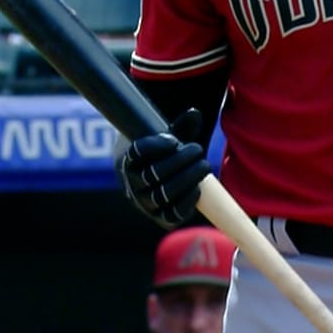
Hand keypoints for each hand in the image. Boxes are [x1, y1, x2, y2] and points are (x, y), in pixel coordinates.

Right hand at [116, 109, 209, 226]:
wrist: (155, 178)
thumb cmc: (164, 152)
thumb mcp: (170, 136)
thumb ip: (182, 125)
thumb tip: (194, 114)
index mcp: (128, 160)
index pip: (137, 152)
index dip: (156, 146)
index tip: (174, 140)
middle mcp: (132, 184)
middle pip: (154, 173)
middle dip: (180, 160)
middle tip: (198, 149)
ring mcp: (144, 203)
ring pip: (163, 194)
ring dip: (187, 178)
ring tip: (204, 165)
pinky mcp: (160, 217)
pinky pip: (172, 214)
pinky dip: (187, 201)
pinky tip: (199, 187)